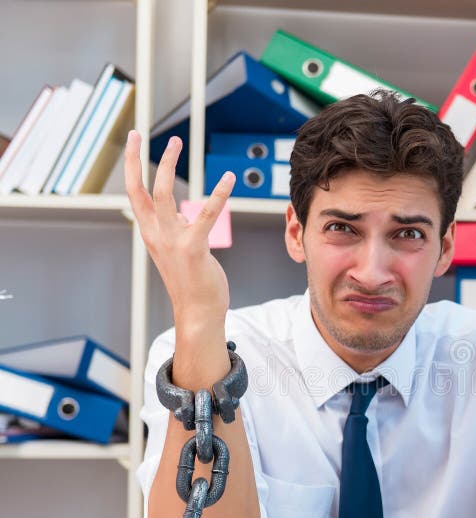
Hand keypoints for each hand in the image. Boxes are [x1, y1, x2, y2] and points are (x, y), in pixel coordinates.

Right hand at [124, 131, 234, 333]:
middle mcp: (156, 235)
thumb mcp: (178, 252)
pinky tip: (228, 179)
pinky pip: (205, 215)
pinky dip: (218, 194)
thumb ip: (178, 230)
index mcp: (152, 234)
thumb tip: (184, 214)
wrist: (198, 312)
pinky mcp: (194, 248)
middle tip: (138, 132)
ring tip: (176, 142)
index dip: (133, 168)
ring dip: (168, 165)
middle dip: (138, 159)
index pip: (135, 195)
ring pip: (163, 195)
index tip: (135, 143)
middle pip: (139, 189)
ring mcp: (172, 241)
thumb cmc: (192, 283)